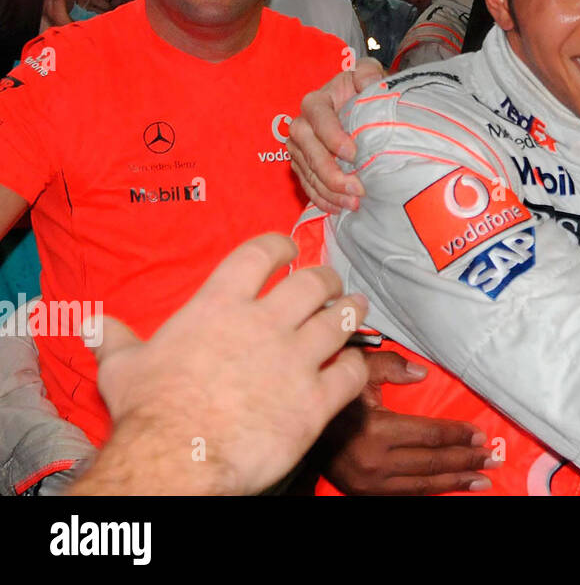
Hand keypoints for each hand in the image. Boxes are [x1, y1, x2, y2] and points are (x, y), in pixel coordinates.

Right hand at [74, 234, 368, 494]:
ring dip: (352, 312)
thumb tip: (96, 325)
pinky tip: (354, 366)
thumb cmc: (148, 412)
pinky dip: (357, 366)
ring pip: (340, 322)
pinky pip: (351, 373)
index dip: (281, 247)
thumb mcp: (123, 367)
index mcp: (219, 305)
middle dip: (327, 280)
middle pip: (313, 283)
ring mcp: (295, 360)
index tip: (290, 251)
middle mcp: (264, 323)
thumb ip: (117, 340)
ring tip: (356, 308)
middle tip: (331, 285)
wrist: (177, 459)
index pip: (261, 253)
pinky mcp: (315, 400)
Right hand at [288, 60, 384, 214]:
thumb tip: (366, 78)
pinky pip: (306, 185)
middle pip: (307, 149)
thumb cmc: (367, 94)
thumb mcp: (370, 78)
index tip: (354, 153)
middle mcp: (302, 123)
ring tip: (353, 202)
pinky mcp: (302, 165)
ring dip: (328, 190)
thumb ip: (368, 74)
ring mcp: (299, 147)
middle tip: (356, 188)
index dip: (332, 136)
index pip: (318, 116)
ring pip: (306, 171)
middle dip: (330, 171)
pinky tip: (339, 208)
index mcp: (318, 100)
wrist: (365, 111)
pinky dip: (322, 199)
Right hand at [321, 350, 495, 494]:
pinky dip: (430, 491)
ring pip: (423, 484)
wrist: (295, 427)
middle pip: (432, 463)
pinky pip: (407, 494)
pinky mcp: (366, 493)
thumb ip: (391, 366)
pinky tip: (449, 487)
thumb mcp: (357, 370)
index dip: (458, 436)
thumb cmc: (332, 395)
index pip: (430, 436)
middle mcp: (376, 463)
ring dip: (456, 481)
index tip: (481, 435)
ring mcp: (371, 483)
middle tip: (493, 460)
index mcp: (378, 431)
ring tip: (482, 480)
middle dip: (466, 461)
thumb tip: (423, 374)